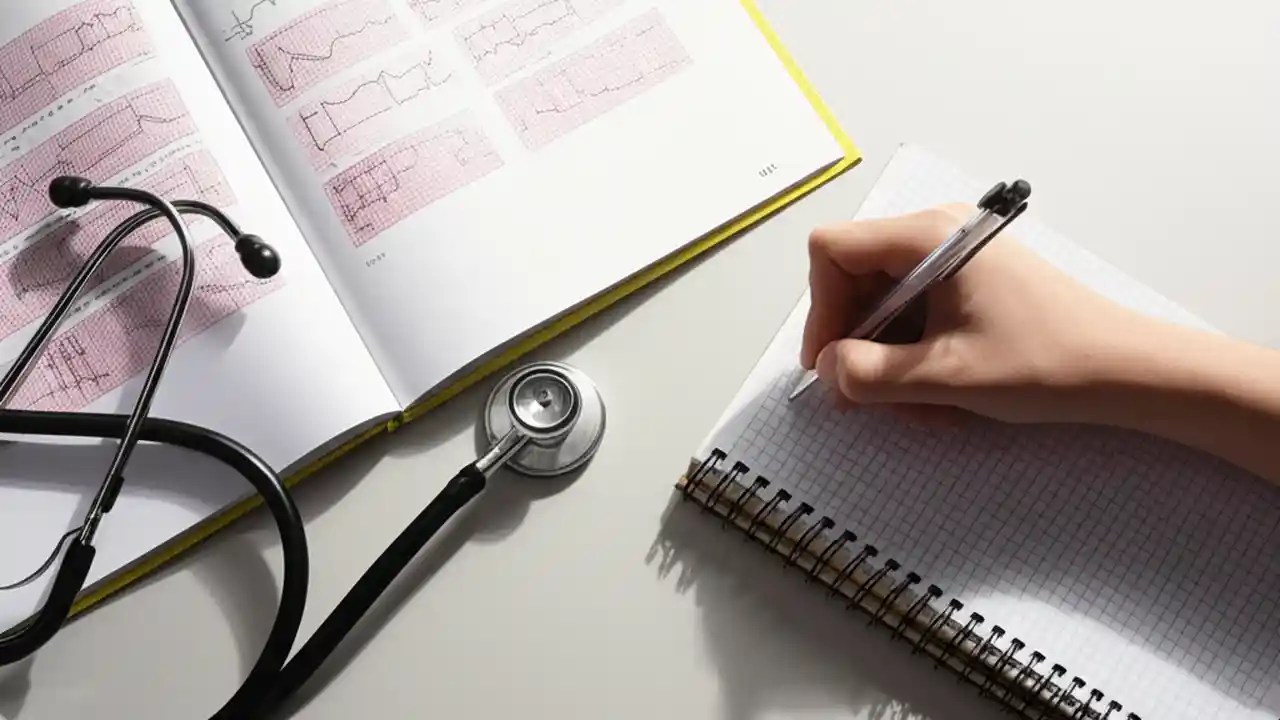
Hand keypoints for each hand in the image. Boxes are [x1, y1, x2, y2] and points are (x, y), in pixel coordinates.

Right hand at [801, 205, 1148, 426]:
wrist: (1126, 370)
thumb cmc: (1045, 362)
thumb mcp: (944, 377)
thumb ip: (869, 375)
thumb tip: (827, 370)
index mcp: (929, 237)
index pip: (834, 251)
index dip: (820, 309)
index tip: (830, 364)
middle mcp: (938, 234)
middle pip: (855, 277)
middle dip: (854, 341)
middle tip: (863, 397)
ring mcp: (955, 257)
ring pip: (884, 302)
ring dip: (886, 357)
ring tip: (915, 404)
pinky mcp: (970, 282)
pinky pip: (916, 313)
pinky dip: (913, 354)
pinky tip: (936, 391)